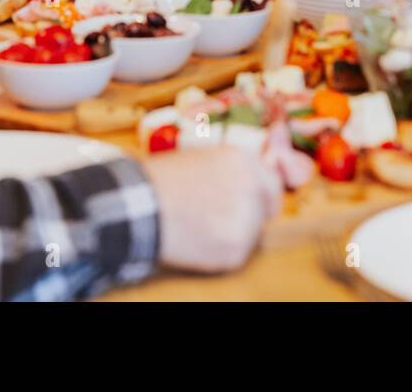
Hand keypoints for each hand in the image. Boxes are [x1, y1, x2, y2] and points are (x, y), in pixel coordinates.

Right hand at [141, 147, 282, 272]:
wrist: (140, 205)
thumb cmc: (160, 181)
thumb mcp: (199, 158)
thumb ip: (228, 170)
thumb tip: (241, 185)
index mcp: (242, 160)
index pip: (271, 183)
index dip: (264, 197)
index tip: (261, 207)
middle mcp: (251, 186)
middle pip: (262, 209)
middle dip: (246, 215)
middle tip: (218, 220)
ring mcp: (246, 218)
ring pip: (251, 232)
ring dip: (232, 233)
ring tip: (200, 227)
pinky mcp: (236, 247)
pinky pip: (236, 253)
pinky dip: (220, 253)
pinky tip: (197, 240)